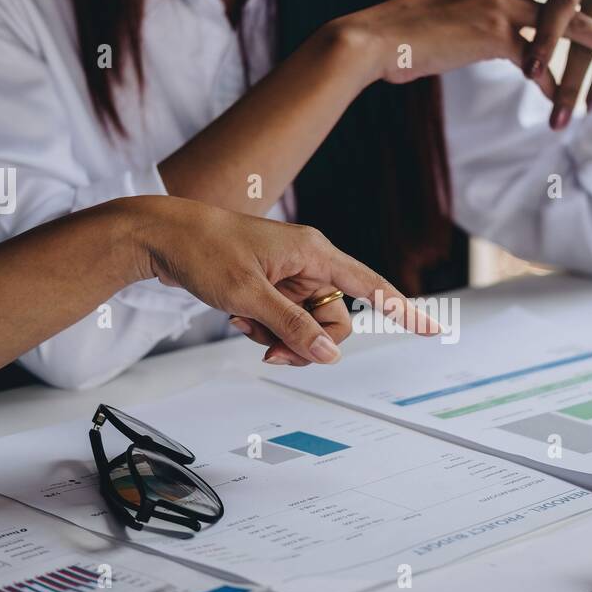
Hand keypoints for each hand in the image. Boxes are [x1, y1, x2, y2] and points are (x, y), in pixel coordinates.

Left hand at [125, 197, 439, 366]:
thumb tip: (329, 355)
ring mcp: (290, 274)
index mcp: (314, 252)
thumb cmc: (203, 250)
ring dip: (279, 336)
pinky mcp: (272, 284)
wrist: (160, 236)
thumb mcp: (249, 296)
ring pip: (307, 324)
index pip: (371, 286)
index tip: (432, 328)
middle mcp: (308, 261)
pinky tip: (236, 316)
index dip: (403, 309)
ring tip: (243, 324)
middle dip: (307, 342)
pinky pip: (284, 319)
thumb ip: (293, 327)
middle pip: (335, 319)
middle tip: (271, 353)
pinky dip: (263, 327)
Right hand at [336, 0, 591, 96]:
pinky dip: (549, 84)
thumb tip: (483, 16)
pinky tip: (556, 103)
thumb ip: (471, 2)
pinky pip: (535, 61)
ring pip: (567, 22)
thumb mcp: (444, 5)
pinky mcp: (493, 34)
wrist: (375, 41)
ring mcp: (500, 4)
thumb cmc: (404, 30)